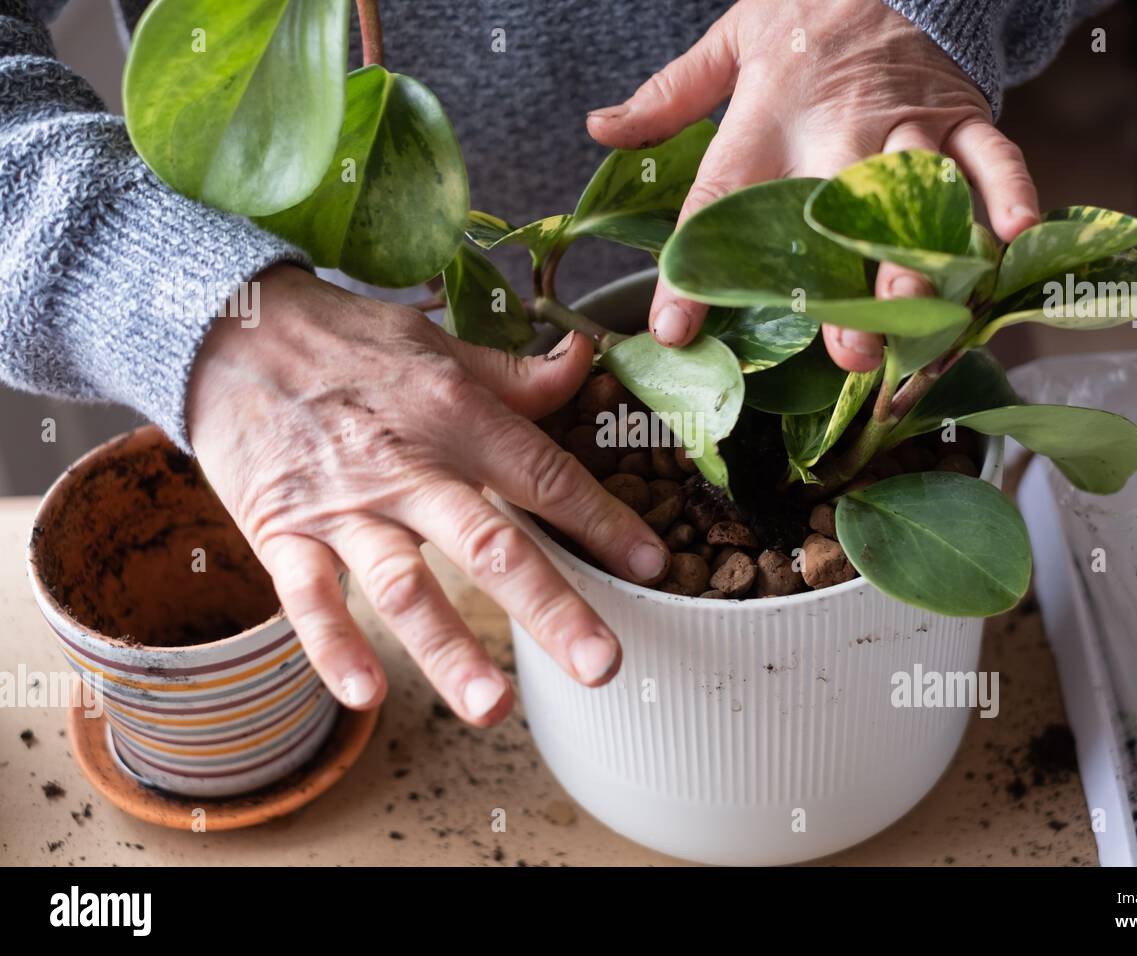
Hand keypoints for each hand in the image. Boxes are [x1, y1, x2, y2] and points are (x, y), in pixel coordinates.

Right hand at [187, 265, 669, 724]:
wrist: (228, 330)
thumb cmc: (345, 340)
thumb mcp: (438, 345)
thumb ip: (515, 375)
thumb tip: (588, 362)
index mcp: (457, 417)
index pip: (545, 475)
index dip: (603, 520)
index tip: (653, 566)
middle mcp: (409, 467)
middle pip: (489, 544)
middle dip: (549, 608)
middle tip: (602, 665)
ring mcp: (344, 506)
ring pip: (403, 586)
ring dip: (447, 649)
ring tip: (493, 708)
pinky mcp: (282, 531)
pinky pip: (307, 599)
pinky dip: (332, 647)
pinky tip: (366, 696)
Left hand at [587, 0, 1039, 372]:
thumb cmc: (805, 8)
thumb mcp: (730, 40)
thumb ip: (668, 95)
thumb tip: (600, 129)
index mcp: (768, 119)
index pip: (720, 199)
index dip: (694, 268)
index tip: (673, 327)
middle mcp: (836, 130)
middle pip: (831, 213)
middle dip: (841, 284)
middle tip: (844, 352)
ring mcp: (905, 125)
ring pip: (914, 195)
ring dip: (918, 258)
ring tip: (918, 316)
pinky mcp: (959, 115)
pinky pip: (991, 156)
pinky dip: (1010, 192)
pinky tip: (1017, 239)